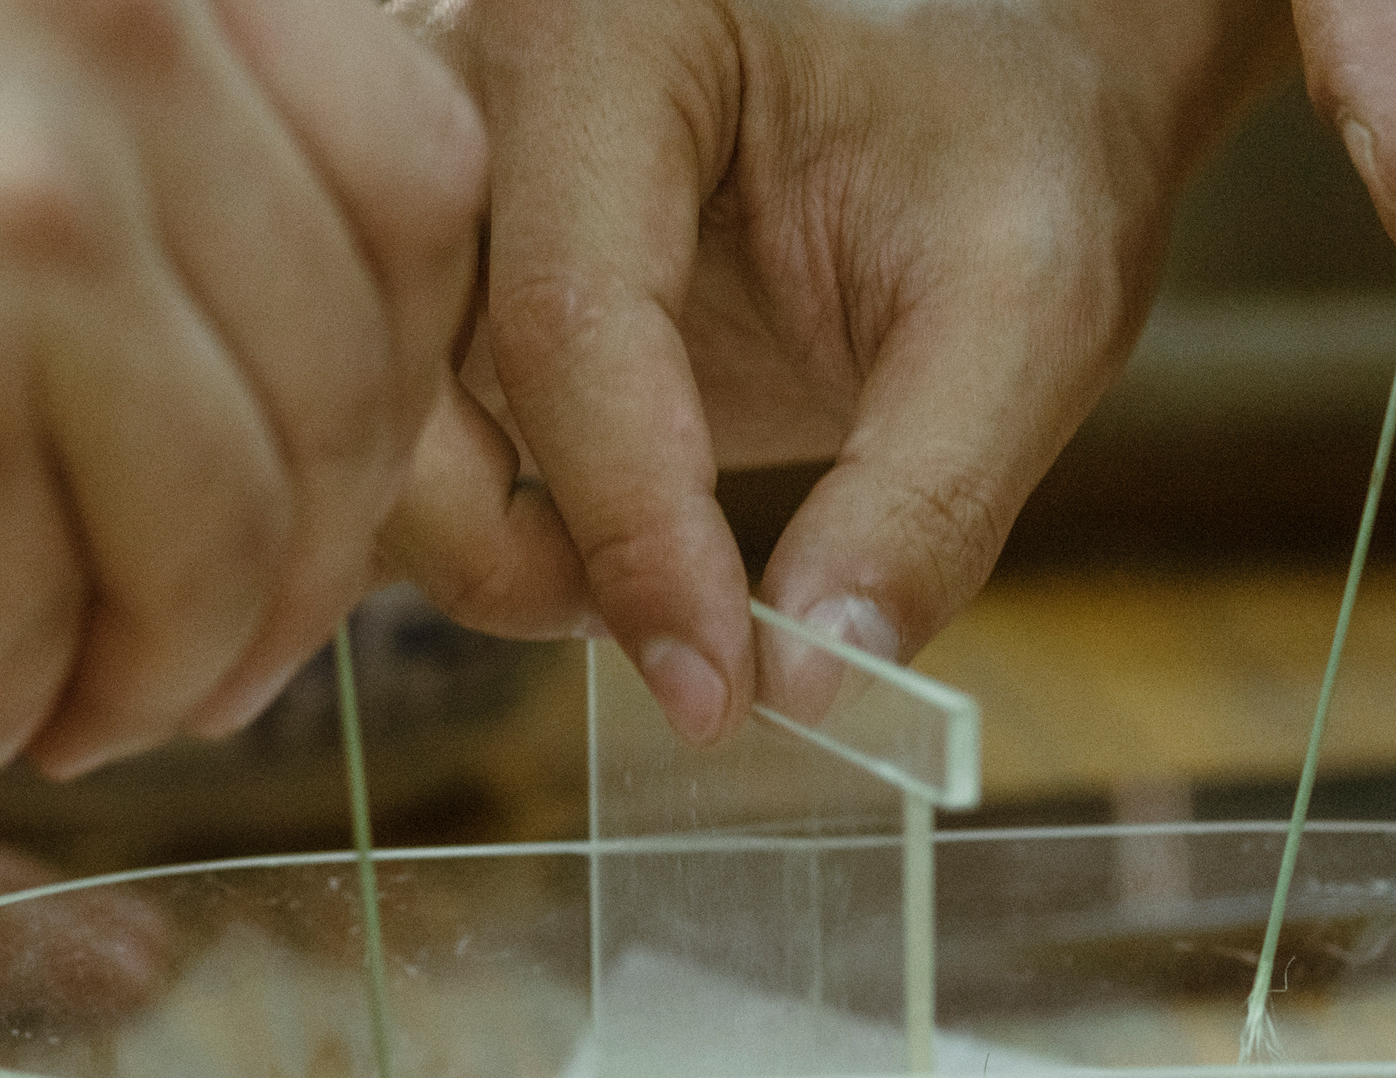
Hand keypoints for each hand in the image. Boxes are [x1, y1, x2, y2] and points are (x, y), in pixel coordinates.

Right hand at [0, 0, 483, 776]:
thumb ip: (148, 141)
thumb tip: (327, 367)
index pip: (419, 183)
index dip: (401, 361)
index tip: (328, 468)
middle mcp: (111, 59)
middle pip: (348, 376)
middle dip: (311, 555)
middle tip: (228, 647)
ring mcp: (18, 237)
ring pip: (231, 528)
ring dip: (187, 654)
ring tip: (96, 699)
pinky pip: (65, 620)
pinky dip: (44, 691)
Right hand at [380, 0, 1291, 736]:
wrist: (993, 78)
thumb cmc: (1009, 145)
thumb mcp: (1027, 306)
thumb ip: (926, 497)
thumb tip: (803, 685)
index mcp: (607, 34)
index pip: (564, 318)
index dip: (632, 534)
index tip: (719, 693)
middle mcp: (469, 84)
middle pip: (398, 369)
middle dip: (507, 552)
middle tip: (677, 648)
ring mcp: (428, 183)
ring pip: (368, 419)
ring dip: (479, 552)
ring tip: (654, 600)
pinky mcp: (432, 273)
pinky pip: (396, 432)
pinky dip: (476, 529)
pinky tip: (601, 565)